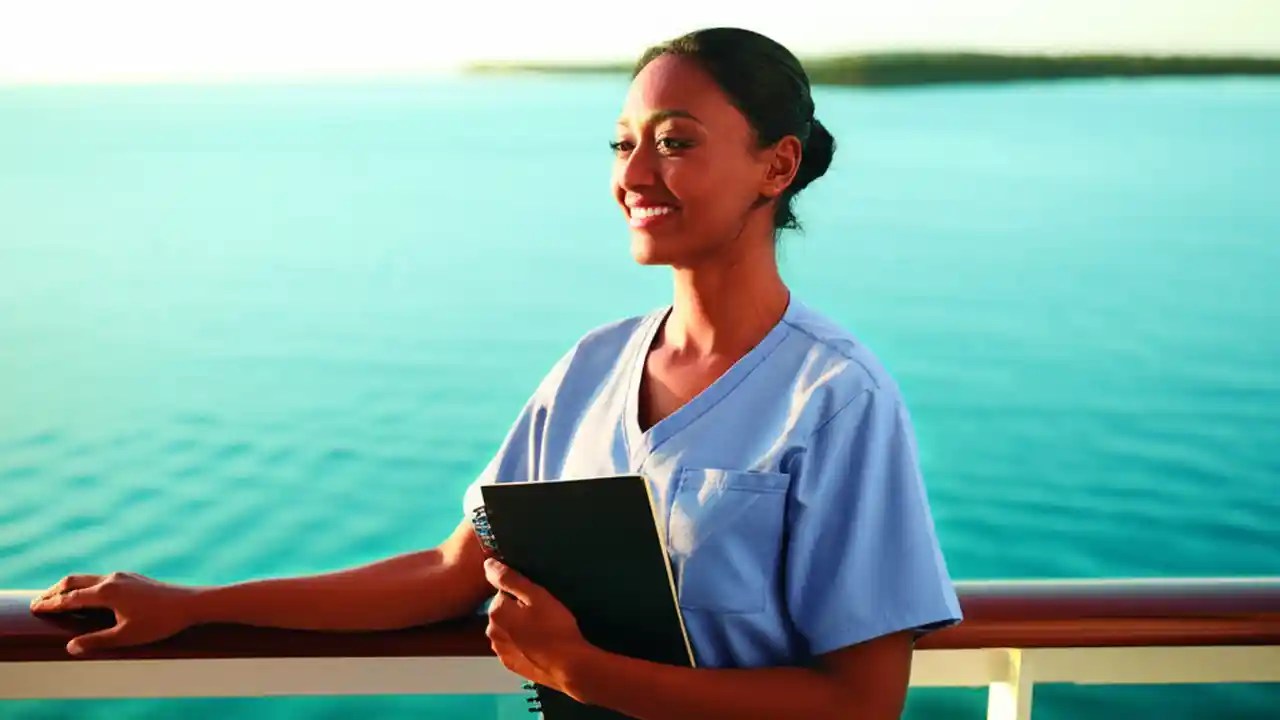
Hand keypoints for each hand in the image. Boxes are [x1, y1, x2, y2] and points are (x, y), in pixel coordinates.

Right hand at [29, 572, 197, 655]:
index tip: (35, 608)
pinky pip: (101, 579)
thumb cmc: (160, 622)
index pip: (70, 598)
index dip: (50, 604)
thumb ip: (97, 641)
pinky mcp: (133, 578)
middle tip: (40, 601)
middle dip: (55, 591)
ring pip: (89, 578)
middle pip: (75, 581)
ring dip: (70, 587)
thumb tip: (71, 647)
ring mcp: (123, 576)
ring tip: (59, 597)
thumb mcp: (126, 636)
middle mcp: (112, 579)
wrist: (191, 603)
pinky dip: (86, 585)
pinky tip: (89, 595)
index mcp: (106, 592)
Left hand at [484, 558, 596, 695]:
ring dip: (519, 627)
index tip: (539, 600)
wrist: (569, 666)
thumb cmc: (555, 627)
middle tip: (544, 615)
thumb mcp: (536, 595)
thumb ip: (509, 578)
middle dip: (519, 609)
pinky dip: (522, 643)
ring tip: (543, 630)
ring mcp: (500, 650)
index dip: (523, 593)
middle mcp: (492, 631)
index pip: (504, 591)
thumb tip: (487, 564)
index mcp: (496, 611)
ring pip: (508, 628)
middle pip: (504, 610)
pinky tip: (540, 645)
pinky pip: (513, 646)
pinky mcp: (510, 664)